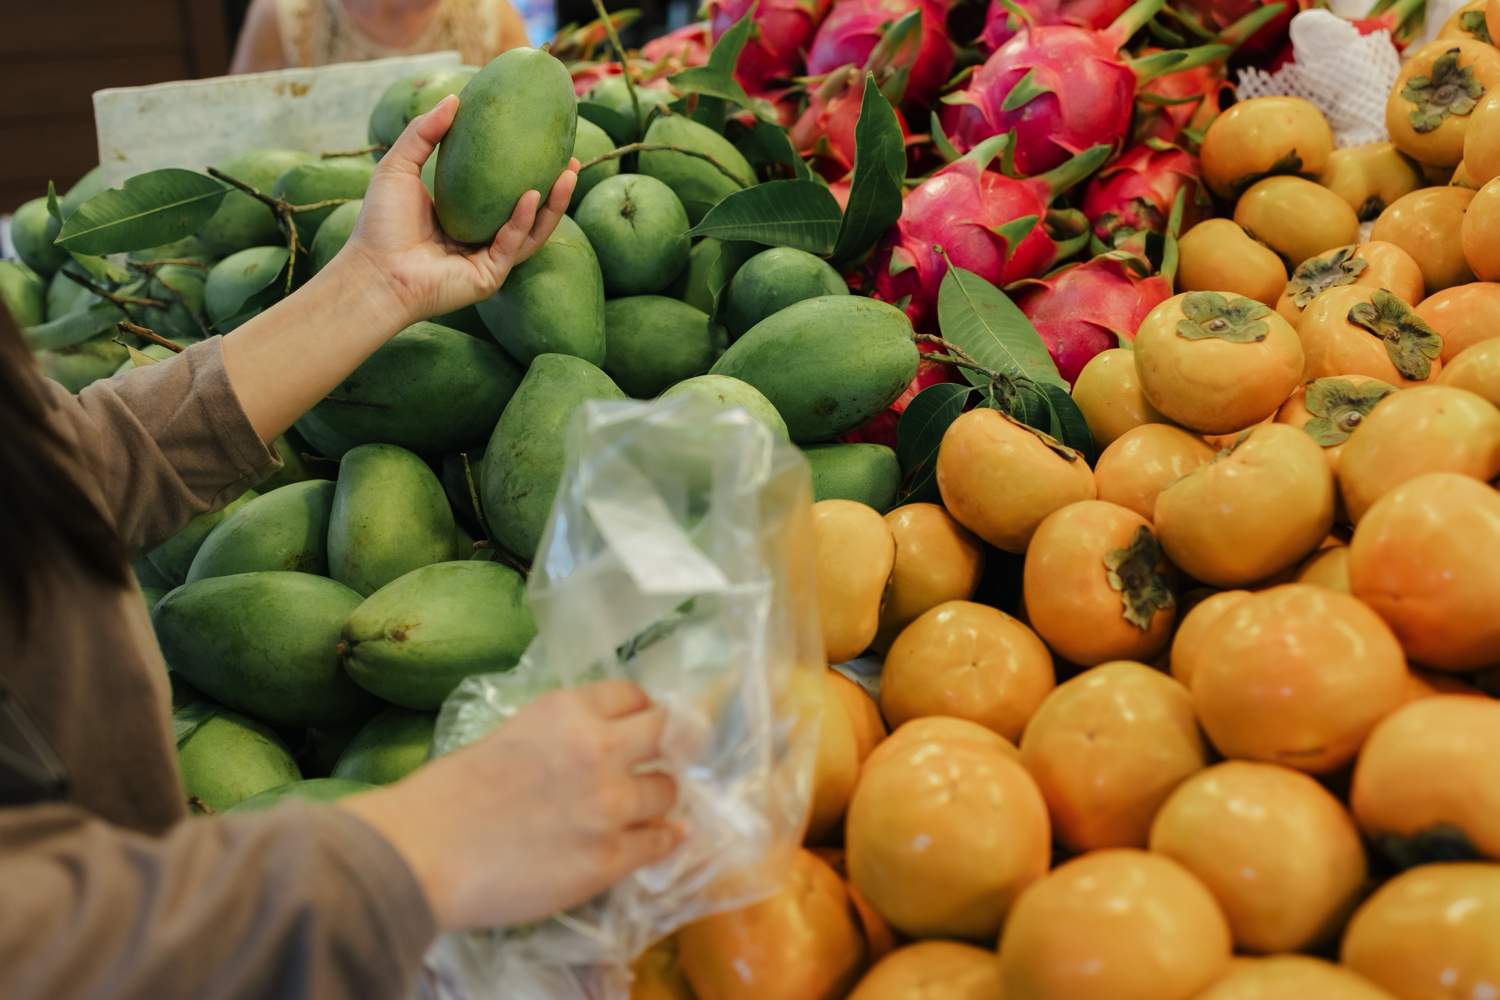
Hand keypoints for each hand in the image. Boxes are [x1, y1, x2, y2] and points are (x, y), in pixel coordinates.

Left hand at [337, 93, 578, 327]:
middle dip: (555, 189)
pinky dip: (522, 220)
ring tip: (568, 174)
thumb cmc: (381, 224)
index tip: (545, 144)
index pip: (504, 192)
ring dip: (553, 205)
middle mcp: (482, 239)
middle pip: (529, 213)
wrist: (374, 271)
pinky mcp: (490, 276)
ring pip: (532, 231)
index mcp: (465, 217)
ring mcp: (489, 260)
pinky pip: (513, 244)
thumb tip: (454, 98)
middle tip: (571, 160)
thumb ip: (423, 133)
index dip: (527, 169)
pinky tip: (532, 195)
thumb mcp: (399, 167)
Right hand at [339, 681, 680, 931]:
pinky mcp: (610, 858)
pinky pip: (659, 843)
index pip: (633, 696)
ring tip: (641, 808)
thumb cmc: (448, 794)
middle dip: (662, 747)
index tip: (637, 728)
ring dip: (656, 798)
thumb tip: (599, 747)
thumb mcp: (512, 734)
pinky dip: (662, 839)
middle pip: (666, 734)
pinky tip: (662, 837)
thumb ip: (562, 736)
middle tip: (652, 763)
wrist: (422, 854)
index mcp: (568, 710)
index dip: (638, 713)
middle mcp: (599, 749)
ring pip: (667, 791)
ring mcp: (610, 805)